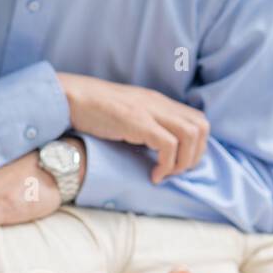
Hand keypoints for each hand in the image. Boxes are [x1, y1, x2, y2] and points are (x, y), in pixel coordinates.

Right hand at [57, 72, 208, 183]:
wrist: (70, 97)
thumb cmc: (94, 111)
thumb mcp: (129, 116)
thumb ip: (147, 127)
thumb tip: (159, 152)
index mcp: (160, 102)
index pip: (199, 120)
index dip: (198, 146)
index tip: (180, 163)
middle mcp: (160, 104)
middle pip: (202, 127)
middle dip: (196, 155)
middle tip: (175, 171)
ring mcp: (150, 111)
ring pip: (191, 135)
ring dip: (183, 161)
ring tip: (164, 174)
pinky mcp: (138, 122)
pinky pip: (168, 145)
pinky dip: (166, 165)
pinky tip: (153, 175)